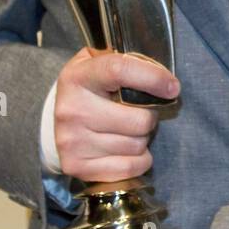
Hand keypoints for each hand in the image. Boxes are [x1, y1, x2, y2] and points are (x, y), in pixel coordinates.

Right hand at [54, 46, 178, 183]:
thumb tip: (165, 78)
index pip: (120, 70)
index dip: (153, 78)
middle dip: (149, 117)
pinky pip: (130, 167)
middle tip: (139, 113)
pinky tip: (125, 150)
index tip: (173, 88)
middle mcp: (72, 109)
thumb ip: (128, 61)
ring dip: (142, 139)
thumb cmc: (90, 88)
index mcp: (78, 77)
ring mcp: (72, 141)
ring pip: (137, 145)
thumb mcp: (99, 63)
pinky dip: (138, 161)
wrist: (55, 120)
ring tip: (127, 130)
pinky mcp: (77, 166)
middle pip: (139, 120)